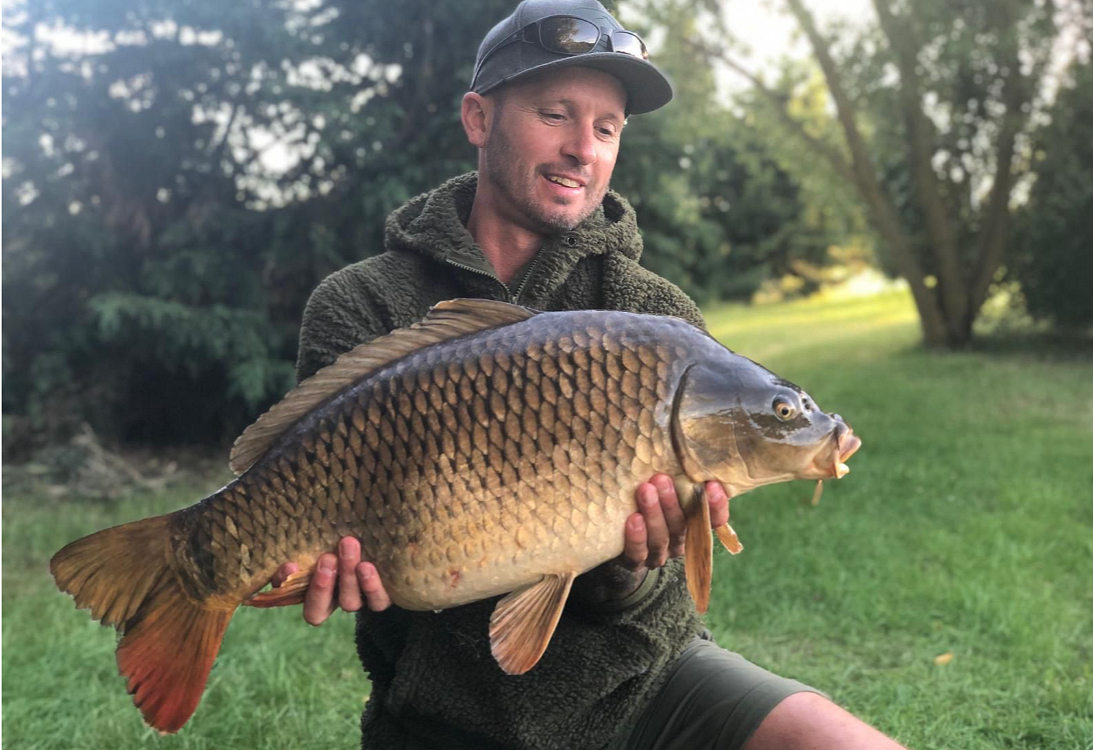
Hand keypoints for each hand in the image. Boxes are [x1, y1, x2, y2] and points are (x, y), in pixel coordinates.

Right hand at [270, 536, 391, 624]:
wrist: (383, 539)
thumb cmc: (344, 539)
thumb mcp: (322, 541)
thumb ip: (302, 550)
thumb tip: (290, 563)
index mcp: (312, 590)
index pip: (288, 594)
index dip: (287, 586)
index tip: (290, 565)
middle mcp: (333, 601)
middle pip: (319, 609)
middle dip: (321, 586)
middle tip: (327, 558)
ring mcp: (357, 601)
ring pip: (349, 602)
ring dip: (346, 577)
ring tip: (348, 547)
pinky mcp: (381, 598)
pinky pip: (377, 602)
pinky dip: (371, 586)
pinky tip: (366, 566)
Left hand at [620, 474, 729, 570]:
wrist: (618, 540)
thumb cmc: (648, 502)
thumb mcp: (665, 490)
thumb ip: (675, 476)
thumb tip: (681, 439)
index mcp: (693, 526)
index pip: (714, 520)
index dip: (717, 506)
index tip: (712, 485)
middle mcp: (679, 542)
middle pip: (682, 526)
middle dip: (672, 503)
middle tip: (661, 479)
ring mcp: (658, 554)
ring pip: (661, 538)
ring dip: (654, 514)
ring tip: (644, 491)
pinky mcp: (635, 561)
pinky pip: (638, 553)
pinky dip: (637, 537)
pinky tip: (633, 519)